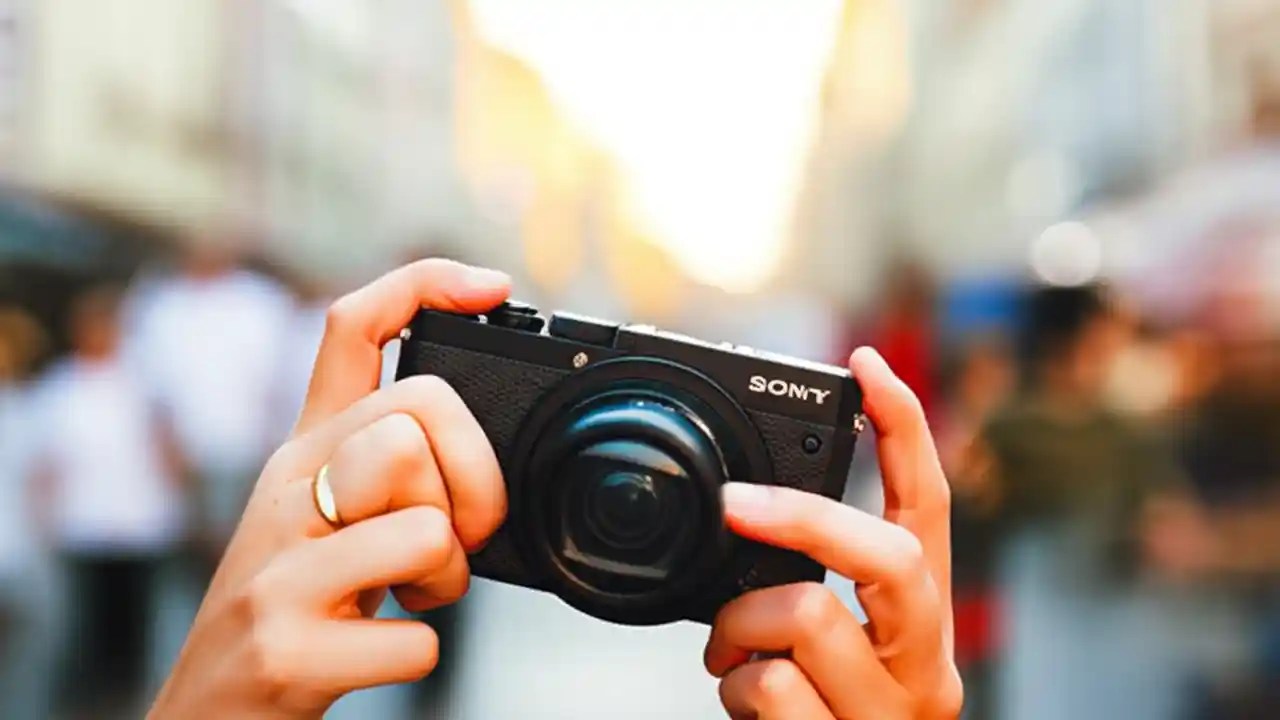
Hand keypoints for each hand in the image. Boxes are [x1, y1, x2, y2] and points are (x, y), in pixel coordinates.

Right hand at [149, 260, 511, 718]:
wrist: (212, 712)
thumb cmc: (298, 609)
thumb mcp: (332, 514)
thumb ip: (387, 467)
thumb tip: (475, 440)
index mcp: (305, 448)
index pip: (352, 327)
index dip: (423, 284)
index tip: (490, 286)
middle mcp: (285, 488)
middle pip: (414, 419)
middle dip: (472, 483)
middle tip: (456, 539)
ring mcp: (277, 567)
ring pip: (423, 524)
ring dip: (447, 577)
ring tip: (409, 596)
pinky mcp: (284, 645)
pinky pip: (415, 636)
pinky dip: (418, 652)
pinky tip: (375, 650)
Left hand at [706, 348, 961, 718]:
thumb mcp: (830, 647)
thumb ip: (814, 591)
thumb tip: (751, 527)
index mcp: (921, 621)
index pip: (929, 507)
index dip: (905, 429)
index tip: (865, 362)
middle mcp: (926, 663)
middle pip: (890, 557)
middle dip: (802, 518)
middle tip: (735, 505)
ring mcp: (891, 714)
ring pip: (806, 621)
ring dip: (738, 634)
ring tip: (732, 659)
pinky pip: (768, 690)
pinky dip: (734, 690)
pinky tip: (749, 706)